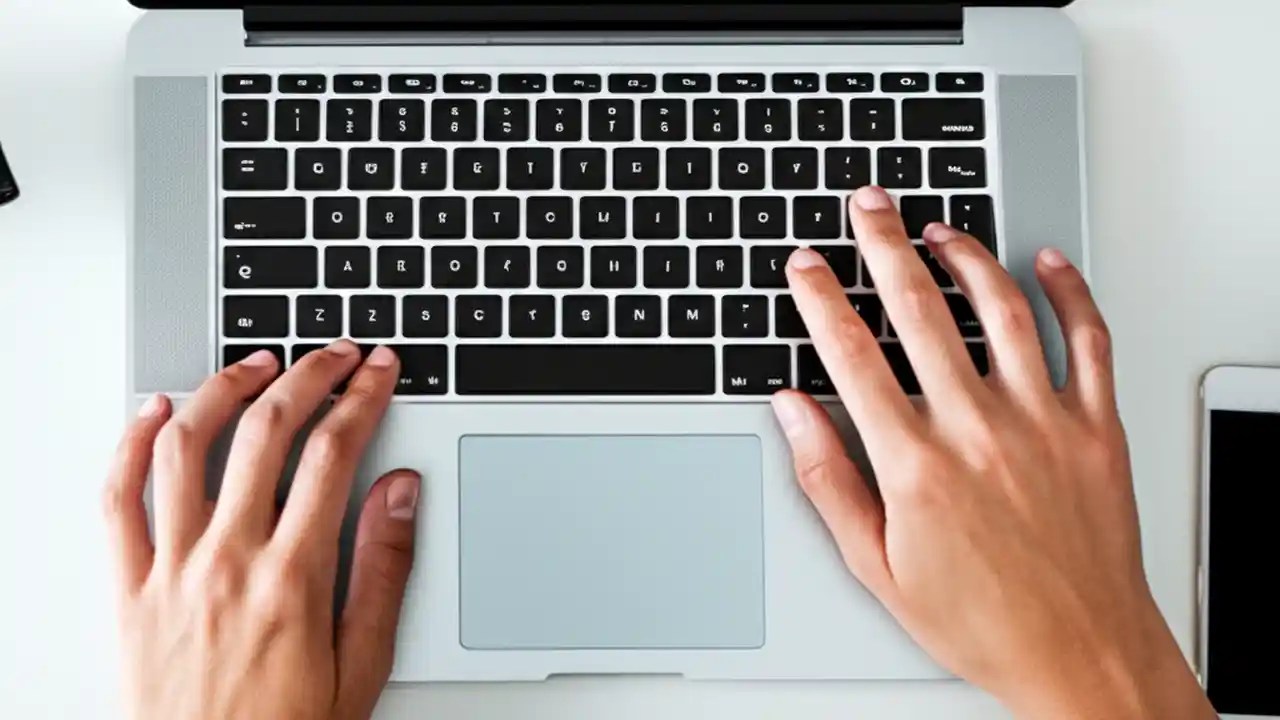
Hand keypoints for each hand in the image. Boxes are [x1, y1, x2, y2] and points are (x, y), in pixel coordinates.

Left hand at [104, 341, 418, 719]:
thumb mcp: (363, 663)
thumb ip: (385, 568)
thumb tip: (401, 491)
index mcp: (294, 577)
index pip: (334, 453)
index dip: (362, 397)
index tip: (377, 370)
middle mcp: (228, 560)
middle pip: (267, 431)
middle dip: (308, 374)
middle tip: (333, 353)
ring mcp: (172, 568)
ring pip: (187, 446)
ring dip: (225, 390)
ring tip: (257, 365)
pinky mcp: (129, 587)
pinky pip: (117, 499)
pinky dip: (131, 444)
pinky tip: (155, 411)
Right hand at [772, 187, 1214, 718]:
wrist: (1080, 655)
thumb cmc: (979, 620)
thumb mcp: (877, 567)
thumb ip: (829, 482)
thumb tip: (792, 414)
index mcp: (916, 465)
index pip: (853, 356)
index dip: (822, 300)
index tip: (805, 266)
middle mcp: (978, 429)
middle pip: (920, 312)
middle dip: (883, 247)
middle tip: (867, 206)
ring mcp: (1043, 422)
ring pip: (1000, 310)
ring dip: (964, 256)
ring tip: (937, 229)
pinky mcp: (1097, 428)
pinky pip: (1088, 340)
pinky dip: (1069, 292)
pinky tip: (1045, 262)